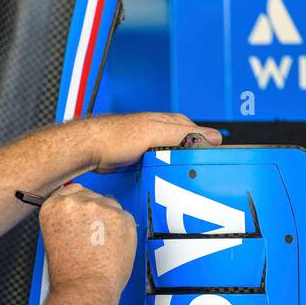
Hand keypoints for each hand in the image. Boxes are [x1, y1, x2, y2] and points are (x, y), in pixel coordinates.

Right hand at [39, 183, 136, 300]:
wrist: (85, 288)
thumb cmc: (68, 273)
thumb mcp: (53, 239)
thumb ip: (65, 220)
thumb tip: (79, 215)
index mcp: (54, 207)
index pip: (70, 191)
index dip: (78, 202)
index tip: (81, 213)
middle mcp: (77, 202)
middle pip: (91, 196)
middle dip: (93, 212)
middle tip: (93, 235)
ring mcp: (102, 207)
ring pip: (109, 205)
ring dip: (108, 220)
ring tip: (102, 245)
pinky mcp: (123, 217)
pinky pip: (124, 218)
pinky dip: (122, 230)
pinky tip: (113, 247)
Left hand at [79, 112, 221, 174]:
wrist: (89, 148)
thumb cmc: (116, 136)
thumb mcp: (155, 132)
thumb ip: (184, 134)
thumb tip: (213, 136)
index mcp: (168, 122)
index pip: (197, 133)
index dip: (207, 146)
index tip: (216, 161)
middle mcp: (160, 132)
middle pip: (185, 147)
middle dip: (193, 160)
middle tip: (201, 176)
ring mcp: (150, 146)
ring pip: (172, 158)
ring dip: (178, 168)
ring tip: (186, 183)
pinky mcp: (140, 158)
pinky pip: (159, 167)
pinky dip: (164, 173)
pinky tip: (165, 182)